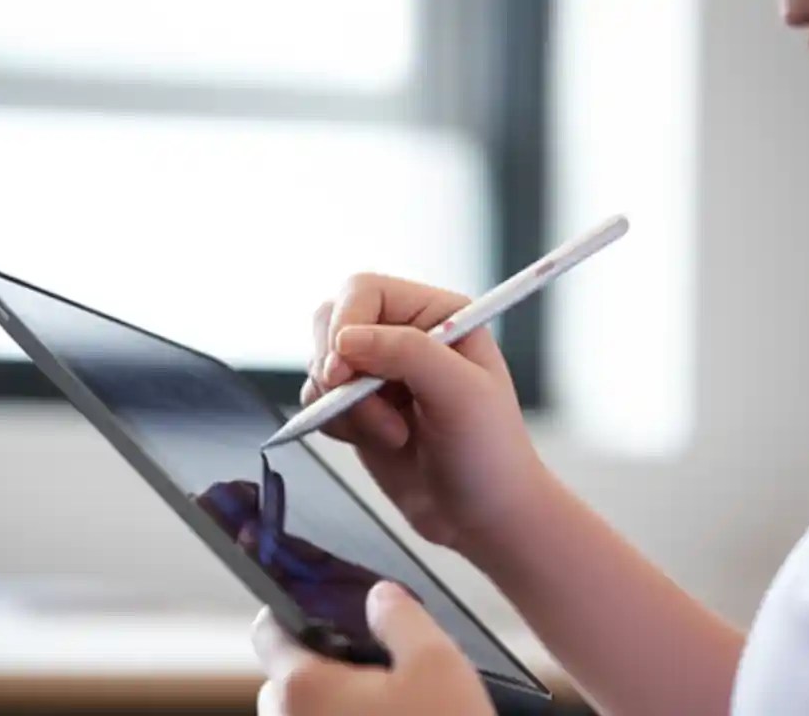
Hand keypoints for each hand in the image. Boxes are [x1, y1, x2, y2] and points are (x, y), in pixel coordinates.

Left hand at [252, 581, 494, 715]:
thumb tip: (379, 596)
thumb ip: (402, 618)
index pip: (266, 634)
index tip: (311, 612)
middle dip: (312, 675)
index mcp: (304, 687)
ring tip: (379, 713)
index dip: (287, 614)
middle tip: (361, 671)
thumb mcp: (439, 664)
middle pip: (279, 688)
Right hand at [304, 273, 550, 553]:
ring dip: (343, 405)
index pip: (364, 292)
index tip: (343, 370)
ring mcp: (379, 374)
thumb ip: (406, 353)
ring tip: (393, 434)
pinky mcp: (360, 409)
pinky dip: (335, 424)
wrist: (486, 516)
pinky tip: (380, 443)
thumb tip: (344, 339)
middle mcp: (404, 336)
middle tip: (365, 406)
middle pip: (331, 322)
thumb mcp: (461, 394)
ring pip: (320, 365)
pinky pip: (318, 402)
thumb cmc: (491, 454)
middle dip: (338, 369)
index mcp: (436, 315)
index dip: (346, 324)